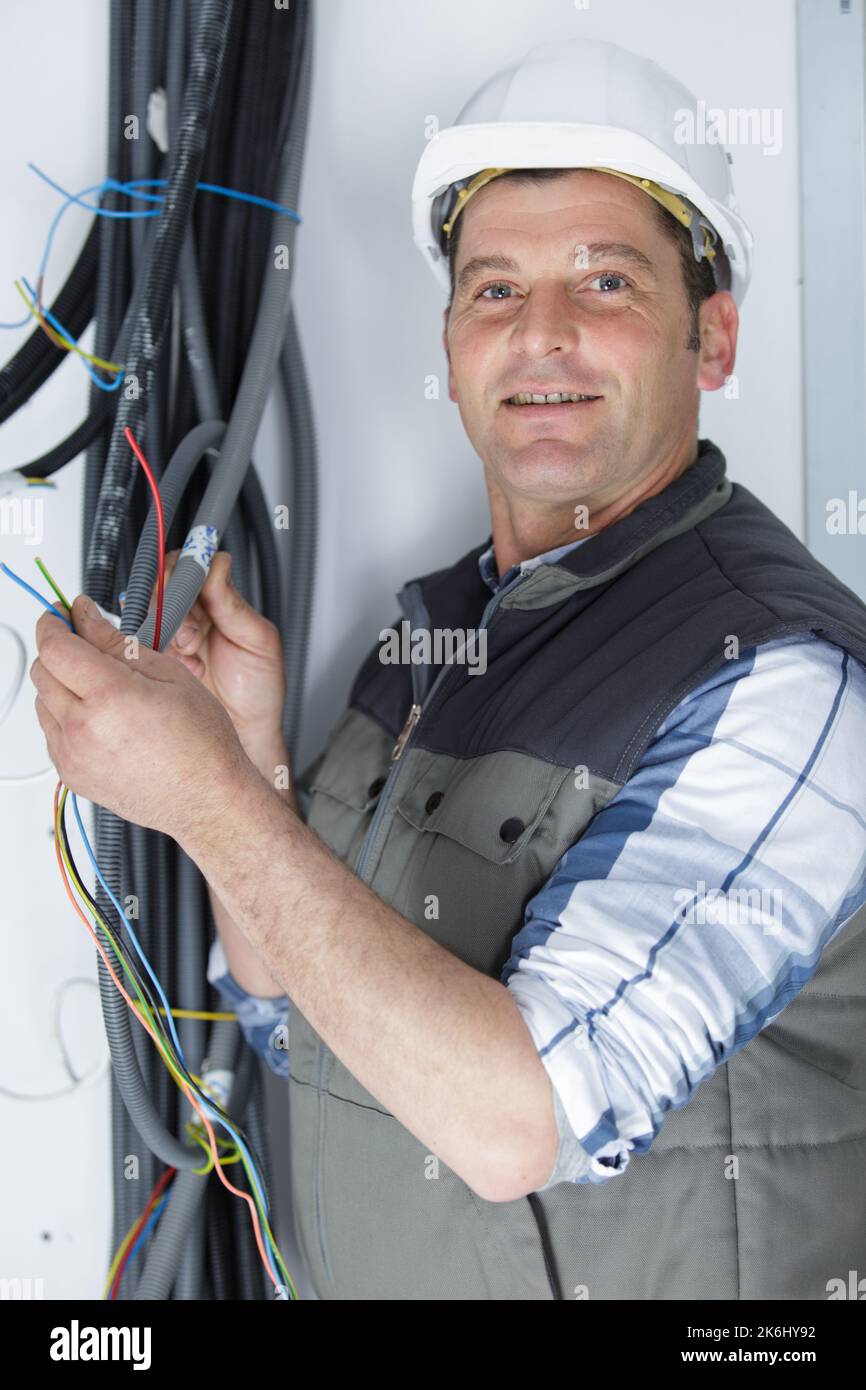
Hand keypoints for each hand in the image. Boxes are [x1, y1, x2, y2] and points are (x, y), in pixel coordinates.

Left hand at [30, 595, 255, 841]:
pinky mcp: (71, 775)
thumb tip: (85, 618)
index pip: (55, 647)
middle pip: (42, 671)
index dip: (54, 623)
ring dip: (61, 685)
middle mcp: (83, 729)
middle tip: (85, 644)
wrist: (207, 800)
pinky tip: (101, 718)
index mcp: (110, 698)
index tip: (61, 615)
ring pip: (42, 702)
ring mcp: (72, 757)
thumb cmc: (202, 743)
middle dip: (58, 650)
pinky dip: (66, 717)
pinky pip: (52, 733)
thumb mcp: (169, 675)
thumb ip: (117, 642)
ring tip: (102, 687)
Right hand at [155, 550, 286, 757]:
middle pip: (162, 585)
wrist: (246, 733)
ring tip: (188, 655)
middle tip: (190, 636)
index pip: (191, 566)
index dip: (186, 573)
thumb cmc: (258, 690)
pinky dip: (151, 652)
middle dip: (173, 607)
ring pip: (147, 613)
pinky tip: (175, 665)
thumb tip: (218, 565)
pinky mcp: (154, 659)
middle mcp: (192, 615)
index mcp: (220, 602)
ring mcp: (170, 636)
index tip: (190, 588)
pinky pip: (136, 642)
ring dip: (164, 632)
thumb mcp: (258, 642)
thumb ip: (234, 604)